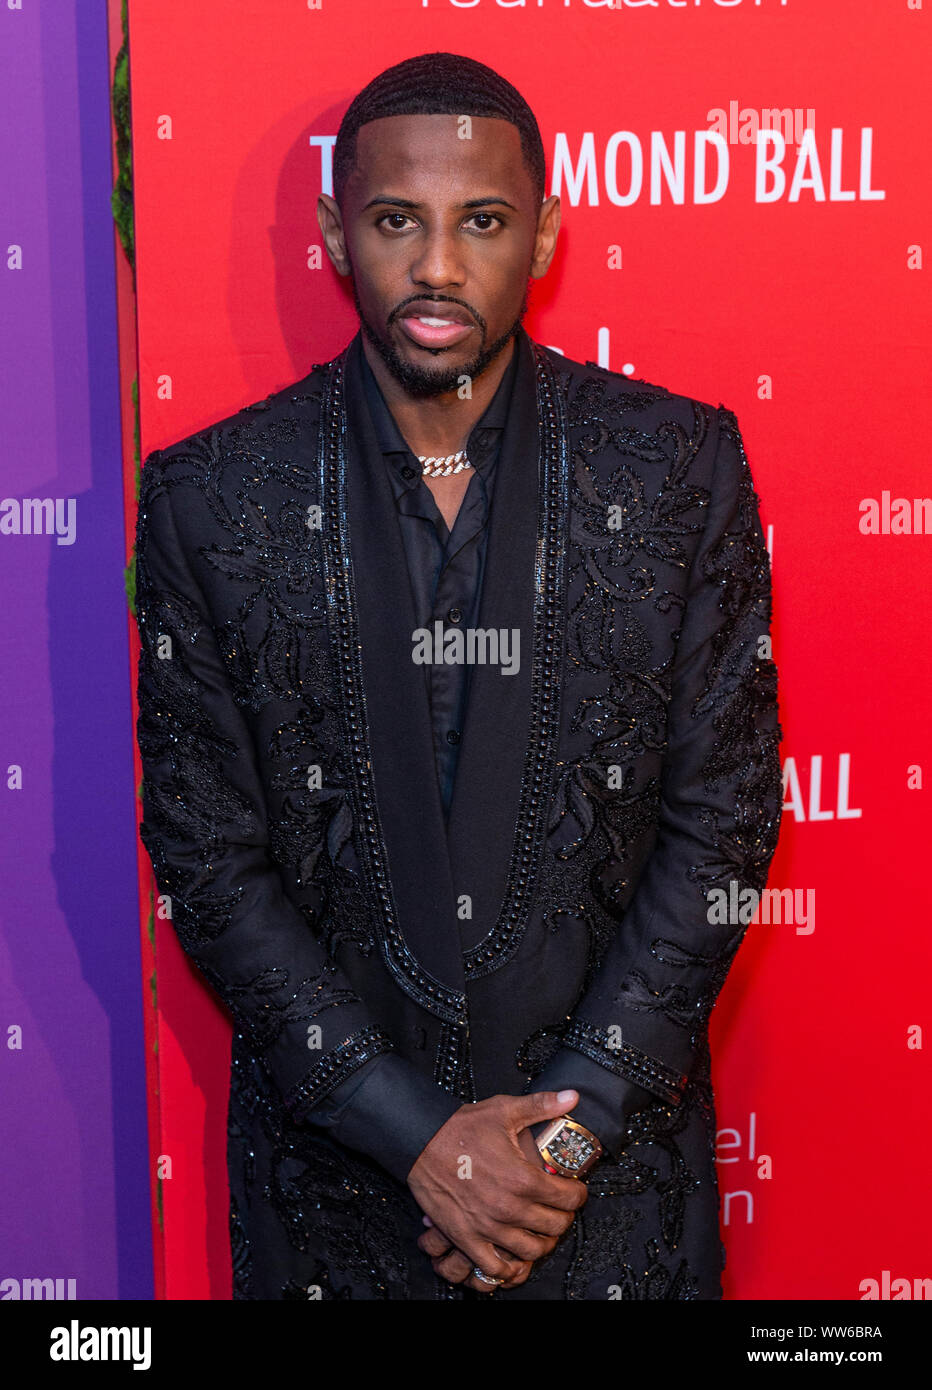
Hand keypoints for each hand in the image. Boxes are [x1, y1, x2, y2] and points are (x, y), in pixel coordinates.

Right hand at [407, 1089, 587, 1292]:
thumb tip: (571, 1097)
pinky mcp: (466, 1238)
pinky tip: (512, 1255)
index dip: (577, 1195)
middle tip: (559, 1209)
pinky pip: (494, 1267)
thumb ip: (541, 1105)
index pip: (569, 1199)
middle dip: (563, 1218)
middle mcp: (509, 1207)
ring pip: (531, 1251)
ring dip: (542, 1243)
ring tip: (540, 1231)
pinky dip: (508, 1268)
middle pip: (554, 1227)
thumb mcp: (504, 1110)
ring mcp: (487, 1227)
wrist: (420, 1142)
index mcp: (522, 1178)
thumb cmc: (460, 1128)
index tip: (574, 1191)